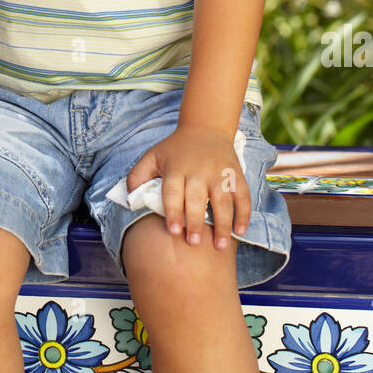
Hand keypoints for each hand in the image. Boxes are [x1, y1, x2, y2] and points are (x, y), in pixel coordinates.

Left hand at [126, 124, 251, 250]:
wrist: (205, 127)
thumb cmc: (175, 149)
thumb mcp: (152, 156)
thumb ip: (137, 176)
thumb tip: (128, 199)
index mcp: (176, 169)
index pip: (173, 192)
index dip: (173, 212)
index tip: (174, 232)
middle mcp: (199, 171)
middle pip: (197, 199)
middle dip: (195, 222)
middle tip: (194, 243)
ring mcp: (219, 173)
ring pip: (223, 200)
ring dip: (223, 224)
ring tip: (221, 245)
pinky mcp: (236, 174)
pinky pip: (242, 195)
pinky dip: (243, 214)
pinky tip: (240, 231)